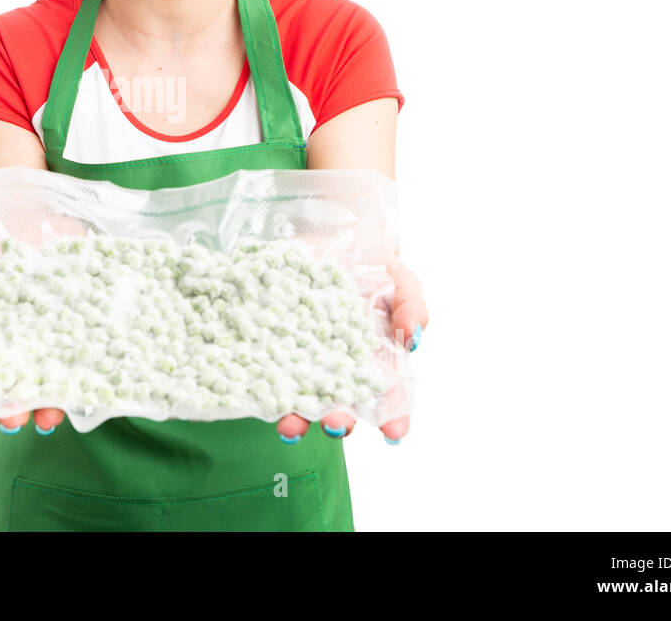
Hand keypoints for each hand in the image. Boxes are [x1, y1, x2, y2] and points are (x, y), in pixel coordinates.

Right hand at [0, 235, 67, 434]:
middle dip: (9, 410)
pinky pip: (85, 366)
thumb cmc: (3, 241)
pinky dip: (84, 383)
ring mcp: (54, 343)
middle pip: (12, 387)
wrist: (54, 220)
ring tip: (45, 419)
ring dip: (46, 407)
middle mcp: (20, 347)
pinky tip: (83, 394)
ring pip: (48, 385)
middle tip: (10, 422)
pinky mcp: (86, 334)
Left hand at [275, 251, 428, 443]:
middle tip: (336, 427)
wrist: (332, 237)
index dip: (392, 416)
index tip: (395, 433)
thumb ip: (412, 308)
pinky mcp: (273, 339)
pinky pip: (266, 363)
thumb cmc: (374, 268)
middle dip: (338, 419)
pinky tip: (257, 393)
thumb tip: (412, 337)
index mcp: (373, 362)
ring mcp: (303, 355)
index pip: (386, 396)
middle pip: (339, 402)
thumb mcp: (401, 281)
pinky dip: (261, 381)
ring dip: (295, 415)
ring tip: (290, 428)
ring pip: (299, 393)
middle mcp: (336, 367)